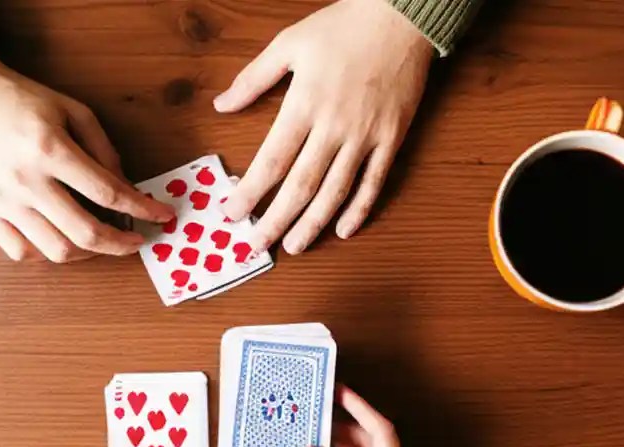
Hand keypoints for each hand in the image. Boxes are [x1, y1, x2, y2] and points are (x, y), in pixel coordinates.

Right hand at [0, 43, 173, 262]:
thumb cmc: (21, 101)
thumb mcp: (72, 110)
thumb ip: (103, 148)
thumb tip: (126, 188)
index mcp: (50, 150)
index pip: (108, 192)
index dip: (142, 209)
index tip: (162, 217)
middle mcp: (25, 180)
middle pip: (85, 232)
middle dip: (121, 244)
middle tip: (136, 241)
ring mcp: (1, 201)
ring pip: (55, 250)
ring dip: (88, 253)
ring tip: (100, 240)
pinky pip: (21, 252)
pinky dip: (48, 253)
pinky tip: (61, 238)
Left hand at [215, 0, 432, 253]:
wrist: (401, 17)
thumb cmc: (342, 27)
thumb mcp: (289, 44)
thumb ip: (253, 79)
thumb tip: (222, 105)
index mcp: (304, 104)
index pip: (272, 160)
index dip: (251, 192)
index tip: (232, 214)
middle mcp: (334, 127)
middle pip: (301, 186)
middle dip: (275, 220)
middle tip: (256, 245)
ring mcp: (366, 136)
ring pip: (336, 192)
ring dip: (313, 224)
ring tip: (294, 247)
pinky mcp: (392, 139)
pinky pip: (374, 182)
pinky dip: (359, 210)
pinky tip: (343, 230)